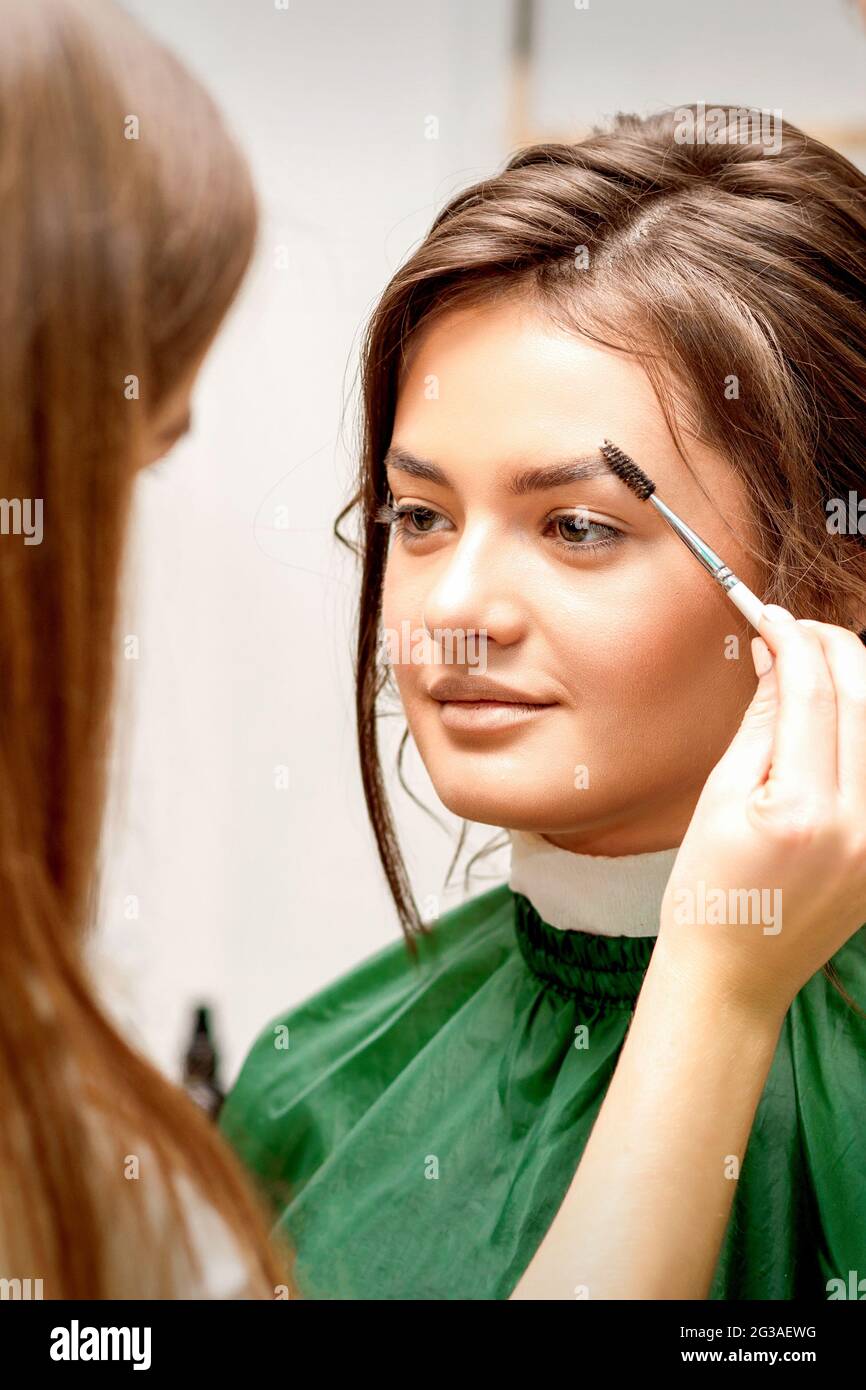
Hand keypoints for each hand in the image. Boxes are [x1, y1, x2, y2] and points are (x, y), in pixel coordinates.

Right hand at [656, 605, 865, 1021]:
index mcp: (806, 811)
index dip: (793, 640)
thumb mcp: (720, 798)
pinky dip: (865, 723)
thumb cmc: (712, 895)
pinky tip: (838, 711)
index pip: (816, 693)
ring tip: (815, 664)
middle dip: (832, 647)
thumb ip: (760, 720)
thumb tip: (775, 655)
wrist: (736, 974)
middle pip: (864, 697)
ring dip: (855, 678)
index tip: (769, 616)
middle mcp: (863, 823)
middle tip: (793, 629)